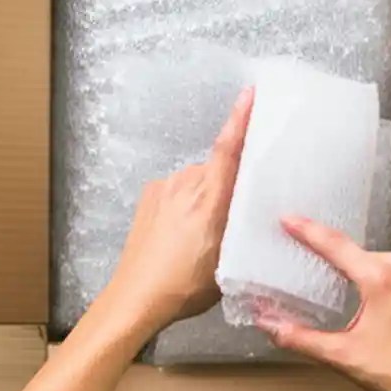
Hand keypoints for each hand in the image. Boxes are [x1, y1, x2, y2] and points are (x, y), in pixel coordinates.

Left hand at [96, 88, 253, 331]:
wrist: (136, 297)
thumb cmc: (186, 287)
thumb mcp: (230, 262)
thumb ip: (242, 229)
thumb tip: (254, 212)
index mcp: (210, 200)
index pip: (228, 149)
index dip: (241, 119)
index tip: (251, 94)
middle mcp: (186, 185)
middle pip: (218, 168)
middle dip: (232, 180)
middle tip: (240, 207)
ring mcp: (165, 188)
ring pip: (199, 179)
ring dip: (208, 194)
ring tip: (207, 231)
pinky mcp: (150, 196)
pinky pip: (180, 189)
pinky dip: (189, 201)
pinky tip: (185, 231)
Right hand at [255, 216, 390, 390]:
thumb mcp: (343, 355)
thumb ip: (301, 338)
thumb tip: (269, 325)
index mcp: (381, 278)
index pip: (335, 245)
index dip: (308, 231)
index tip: (288, 219)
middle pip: (362, 259)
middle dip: (349, 278)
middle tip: (352, 312)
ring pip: (384, 265)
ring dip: (374, 281)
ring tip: (379, 319)